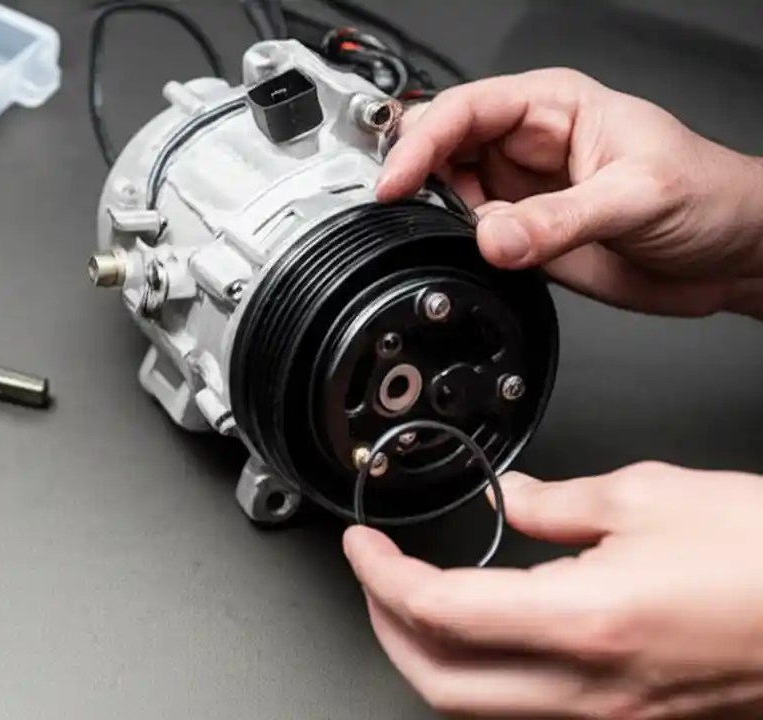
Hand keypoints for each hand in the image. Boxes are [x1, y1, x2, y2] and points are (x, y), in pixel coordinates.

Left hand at [343, 463, 762, 718]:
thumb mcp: (653, 496)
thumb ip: (560, 502)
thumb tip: (514, 500)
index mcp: (585, 622)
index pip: (437, 611)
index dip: (380, 576)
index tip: (363, 545)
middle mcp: (591, 687)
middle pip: (437, 682)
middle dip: (385, 627)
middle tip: (374, 576)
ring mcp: (612, 716)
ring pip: (478, 706)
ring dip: (429, 656)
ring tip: (415, 602)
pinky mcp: (635, 719)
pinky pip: (529, 710)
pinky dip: (485, 673)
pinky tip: (490, 630)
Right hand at [377, 68, 762, 318]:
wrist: (732, 255)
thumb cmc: (708, 196)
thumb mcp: (636, 198)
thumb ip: (560, 220)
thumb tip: (493, 237)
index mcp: (552, 106)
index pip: (465, 110)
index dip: (422, 140)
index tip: (396, 180)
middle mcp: (526, 145)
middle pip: (441, 146)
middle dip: (414, 173)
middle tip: (397, 207)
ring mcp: (518, 192)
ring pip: (445, 193)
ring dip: (430, 214)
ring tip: (434, 235)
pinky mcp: (519, 236)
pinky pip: (464, 237)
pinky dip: (448, 247)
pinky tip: (457, 255)